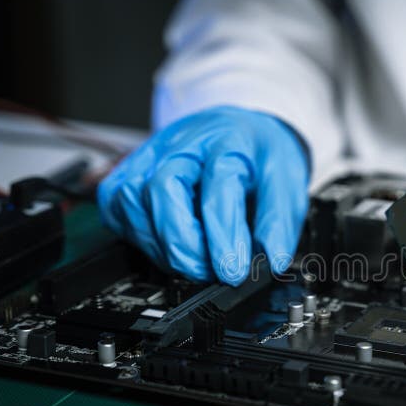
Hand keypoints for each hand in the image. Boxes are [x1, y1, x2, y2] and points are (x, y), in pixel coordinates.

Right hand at [97, 105, 308, 284]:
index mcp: (229, 140)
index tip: (234, 270)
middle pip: (163, 189)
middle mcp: (183, 143)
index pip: (219, 185)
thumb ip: (279, 222)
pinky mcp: (128, 174)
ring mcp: (150, 156)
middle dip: (184, 243)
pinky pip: (118, 209)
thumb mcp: (287, 184)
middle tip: (210, 272)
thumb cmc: (259, 158)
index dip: (225, 234)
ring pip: (134, 202)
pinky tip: (169, 245)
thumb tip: (271, 261)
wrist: (240, 133)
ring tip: (195, 261)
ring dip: (163, 244)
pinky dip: (142, 237)